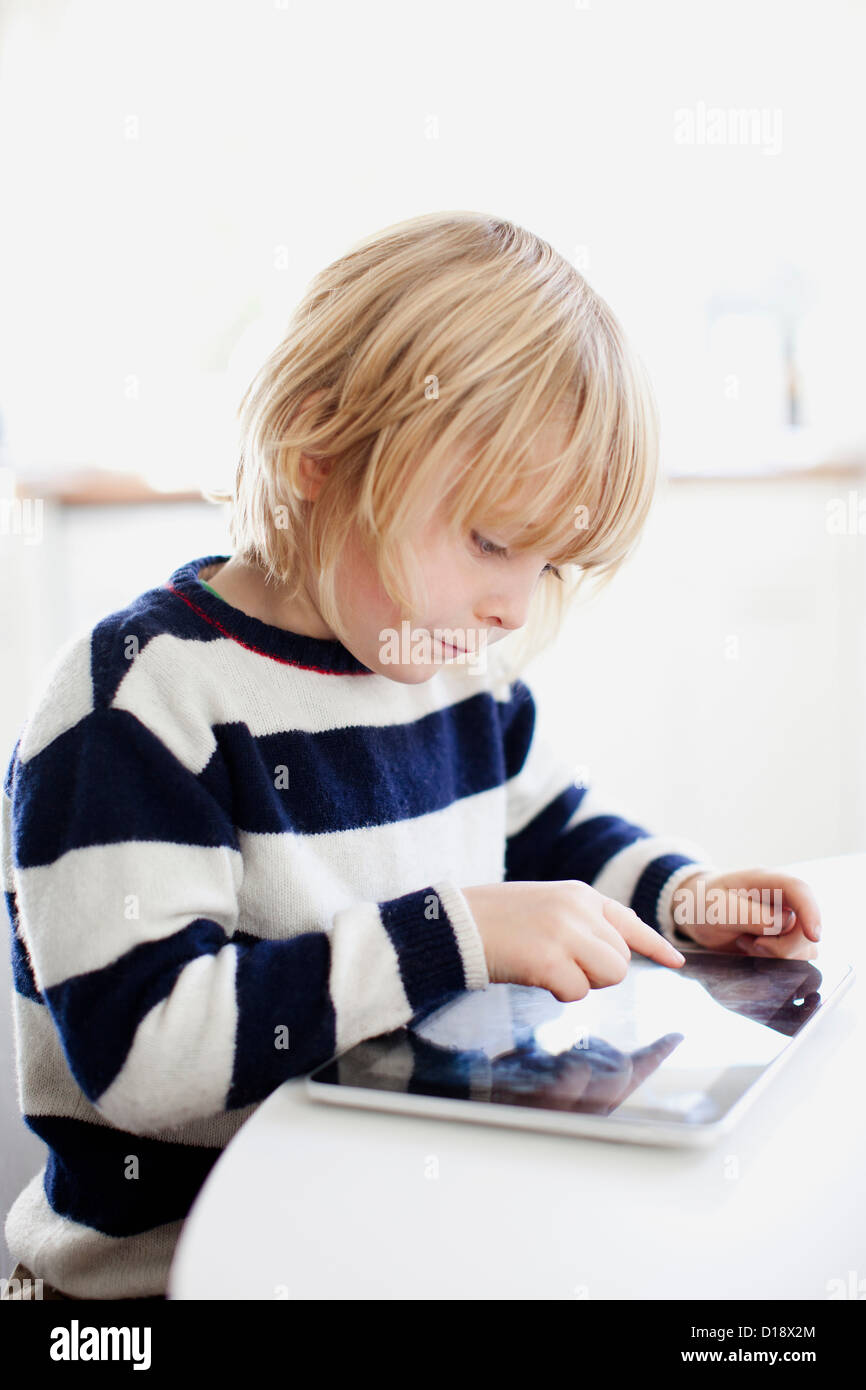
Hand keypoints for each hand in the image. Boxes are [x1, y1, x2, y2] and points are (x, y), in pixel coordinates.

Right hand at [462, 879, 686, 1003]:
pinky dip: (557, 992)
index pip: (629, 921)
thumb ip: (581, 922)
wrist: (455, 923)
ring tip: (547, 967)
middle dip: (597, 972)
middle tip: (559, 964)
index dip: (655, 945)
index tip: (675, 962)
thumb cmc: (496, 920)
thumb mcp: (546, 907)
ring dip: (582, 983)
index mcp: (579, 894)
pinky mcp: (550, 960)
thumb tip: (615, 954)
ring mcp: (564, 933)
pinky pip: (577, 993)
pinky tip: (532, 974)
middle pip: (621, 958)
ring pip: (609, 975)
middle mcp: (578, 909)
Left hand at [671, 867, 821, 958]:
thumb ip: (750, 915)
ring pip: (805, 946)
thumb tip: (787, 923)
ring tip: (745, 943)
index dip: (811, 911)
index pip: (799, 889)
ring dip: (777, 955)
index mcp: (766, 881)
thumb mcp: (717, 908)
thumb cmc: (704, 903)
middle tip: (752, 944)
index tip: (814, 935)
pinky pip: (796, 957)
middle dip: (782, 945)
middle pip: (806, 926)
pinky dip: (775, 961)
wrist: (695, 912)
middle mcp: (782, 899)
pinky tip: (751, 950)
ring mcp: (785, 920)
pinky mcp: (784, 939)